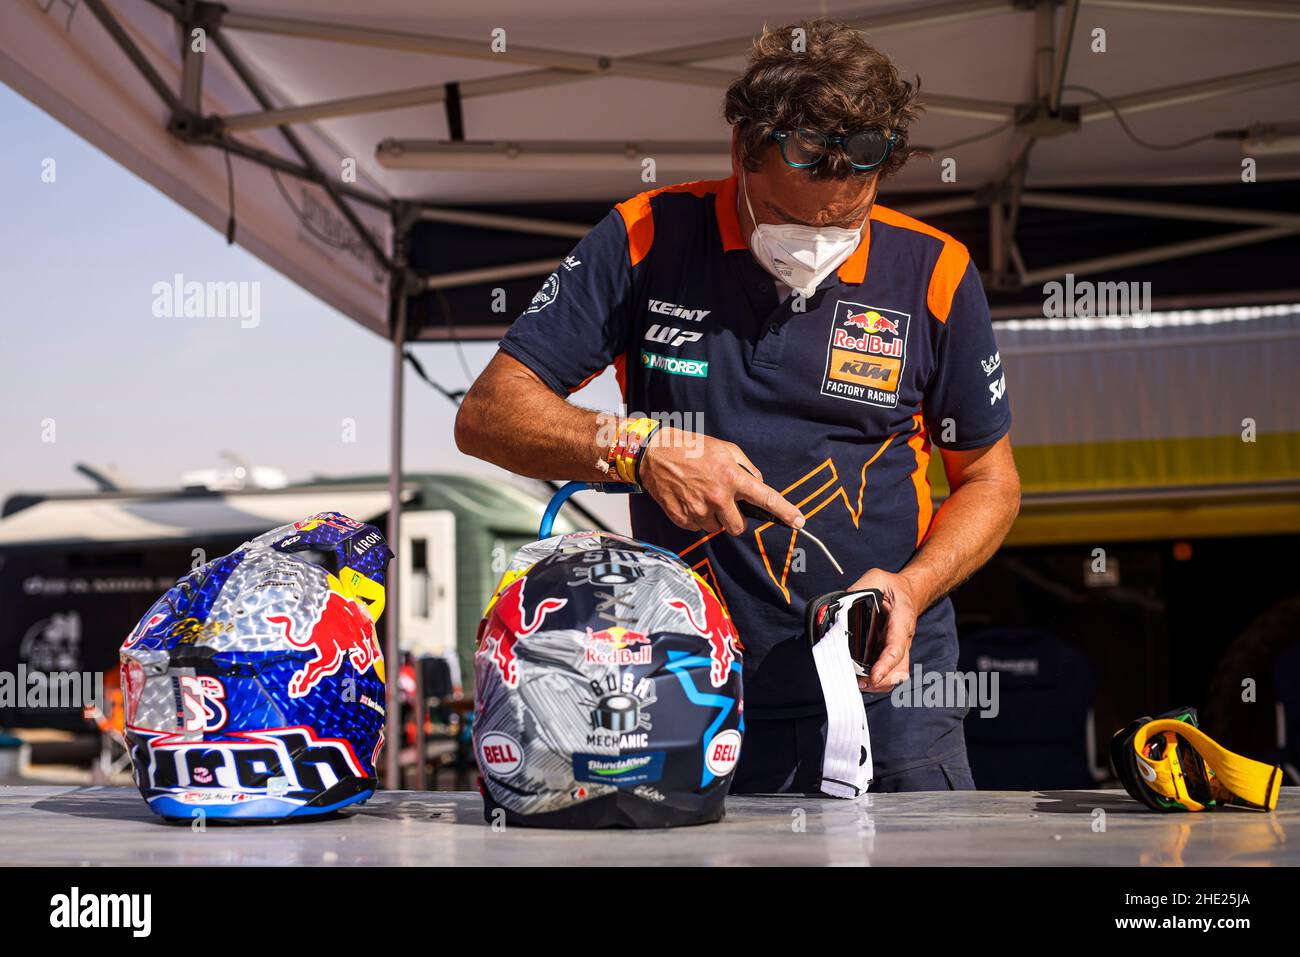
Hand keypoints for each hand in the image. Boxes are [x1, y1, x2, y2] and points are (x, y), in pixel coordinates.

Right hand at [639, 428, 803, 535]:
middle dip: (736, 520)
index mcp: (732, 477)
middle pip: (739, 527)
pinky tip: (689, 499)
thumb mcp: (725, 449)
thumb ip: (746, 468)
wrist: (654, 454)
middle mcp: (718, 497)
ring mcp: (698, 510)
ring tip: (701, 496)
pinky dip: (696, 517)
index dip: (785, 512)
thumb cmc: (691, 448)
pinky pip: (697, 527)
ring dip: (714, 517)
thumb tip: (758, 485)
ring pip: (716, 528)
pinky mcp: (682, 518)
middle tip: (726, 504)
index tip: (799, 522)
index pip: (766, 498)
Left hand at [849, 568, 916, 692]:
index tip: (873, 677)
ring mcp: (899, 649)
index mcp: (901, 621)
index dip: (885, 665)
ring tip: (856, 683)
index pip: (896, 647)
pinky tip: (860, 679)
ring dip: (878, 684)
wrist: (908, 592)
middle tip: (857, 682)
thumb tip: (840, 605)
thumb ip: (859, 588)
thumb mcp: (877, 578)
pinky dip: (876, 680)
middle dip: (880, 681)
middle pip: (898, 670)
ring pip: (895, 675)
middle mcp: (903, 639)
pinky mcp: (892, 653)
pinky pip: (889, 673)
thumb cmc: (893, 587)